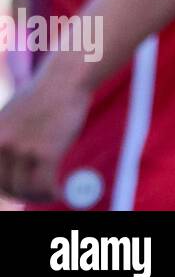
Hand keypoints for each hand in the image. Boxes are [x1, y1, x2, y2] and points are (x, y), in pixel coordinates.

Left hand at [0, 60, 92, 202]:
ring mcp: (22, 149)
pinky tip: (59, 193)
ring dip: (39, 197)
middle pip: (5, 186)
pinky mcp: (45, 152)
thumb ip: (7, 137)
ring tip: (51, 193)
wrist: (65, 79)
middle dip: (22, 194)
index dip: (4, 188)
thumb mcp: (12, 115)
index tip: (18, 191)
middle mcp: (1, 144)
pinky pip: (44, 185)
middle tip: (38, 194)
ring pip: (25, 189)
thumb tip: (9, 159)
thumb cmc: (44, 95)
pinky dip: (51, 194)